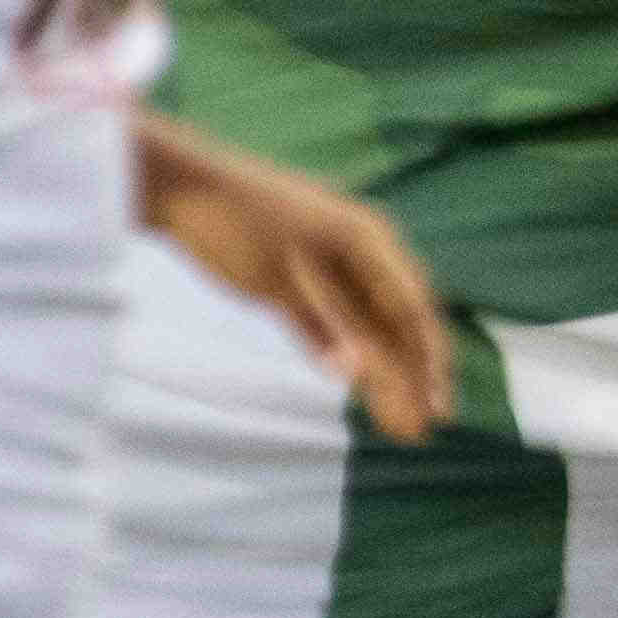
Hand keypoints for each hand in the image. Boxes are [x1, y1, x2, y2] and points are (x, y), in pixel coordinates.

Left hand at [134, 117, 448, 438]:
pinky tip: (360, 384)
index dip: (430, 361)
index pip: (413, 308)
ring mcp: (335, 261)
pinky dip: (353, 353)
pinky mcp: (306, 273)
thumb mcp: (276, 279)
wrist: (178, 185)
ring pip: (371, 326)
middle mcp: (363, 251)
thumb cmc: (232, 223)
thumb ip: (320, 325)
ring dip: (385, 373)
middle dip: (412, 378)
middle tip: (418, 432)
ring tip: (394, 423)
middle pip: (399, 323)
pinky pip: (342, 321)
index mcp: (368, 240)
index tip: (439, 407)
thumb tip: (355, 376)